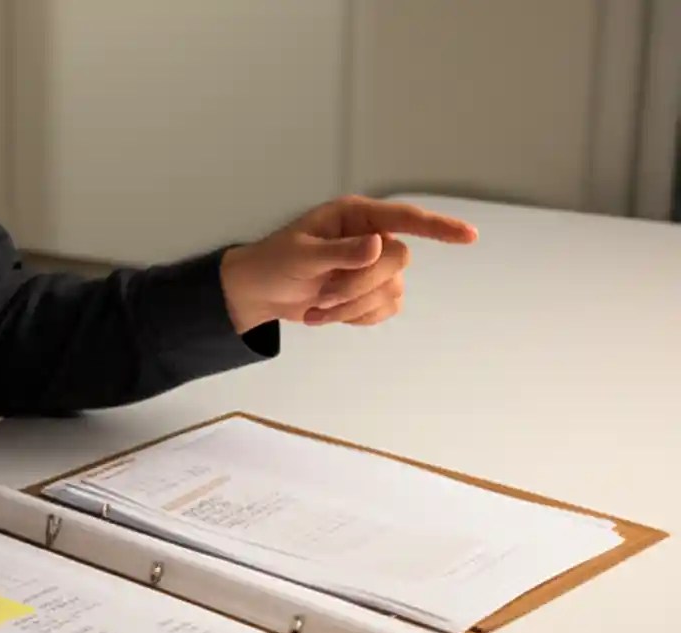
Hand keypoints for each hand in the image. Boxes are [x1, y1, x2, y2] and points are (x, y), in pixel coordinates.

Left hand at [220, 196, 476, 331]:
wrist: (261, 291)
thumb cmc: (275, 262)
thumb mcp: (301, 255)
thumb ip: (340, 251)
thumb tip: (378, 244)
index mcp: (355, 216)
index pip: (405, 218)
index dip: (439, 227)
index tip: (469, 236)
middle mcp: (371, 237)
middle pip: (397, 262)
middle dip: (359, 286)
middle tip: (324, 297)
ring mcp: (374, 267)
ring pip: (391, 291)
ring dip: (352, 307)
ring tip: (318, 308)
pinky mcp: (371, 293)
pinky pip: (384, 310)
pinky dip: (355, 318)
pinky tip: (328, 314)